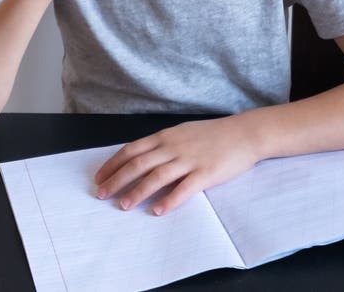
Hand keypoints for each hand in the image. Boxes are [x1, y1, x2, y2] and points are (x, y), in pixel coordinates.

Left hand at [94, 116, 259, 215]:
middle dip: (118, 180)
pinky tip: (158, 211)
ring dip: (138, 192)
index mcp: (166, 136)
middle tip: (102, 194)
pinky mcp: (206, 173)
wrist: (243, 133)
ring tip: (124, 205)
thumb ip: (163, 145)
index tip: (99, 177)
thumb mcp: (183, 133)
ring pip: (157, 176)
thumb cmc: (212, 135)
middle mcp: (174, 146)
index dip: (114, 164)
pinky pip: (184, 189)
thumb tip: (140, 158)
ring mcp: (189, 159)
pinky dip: (169, 200)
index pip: (132, 150)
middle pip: (139, 164)